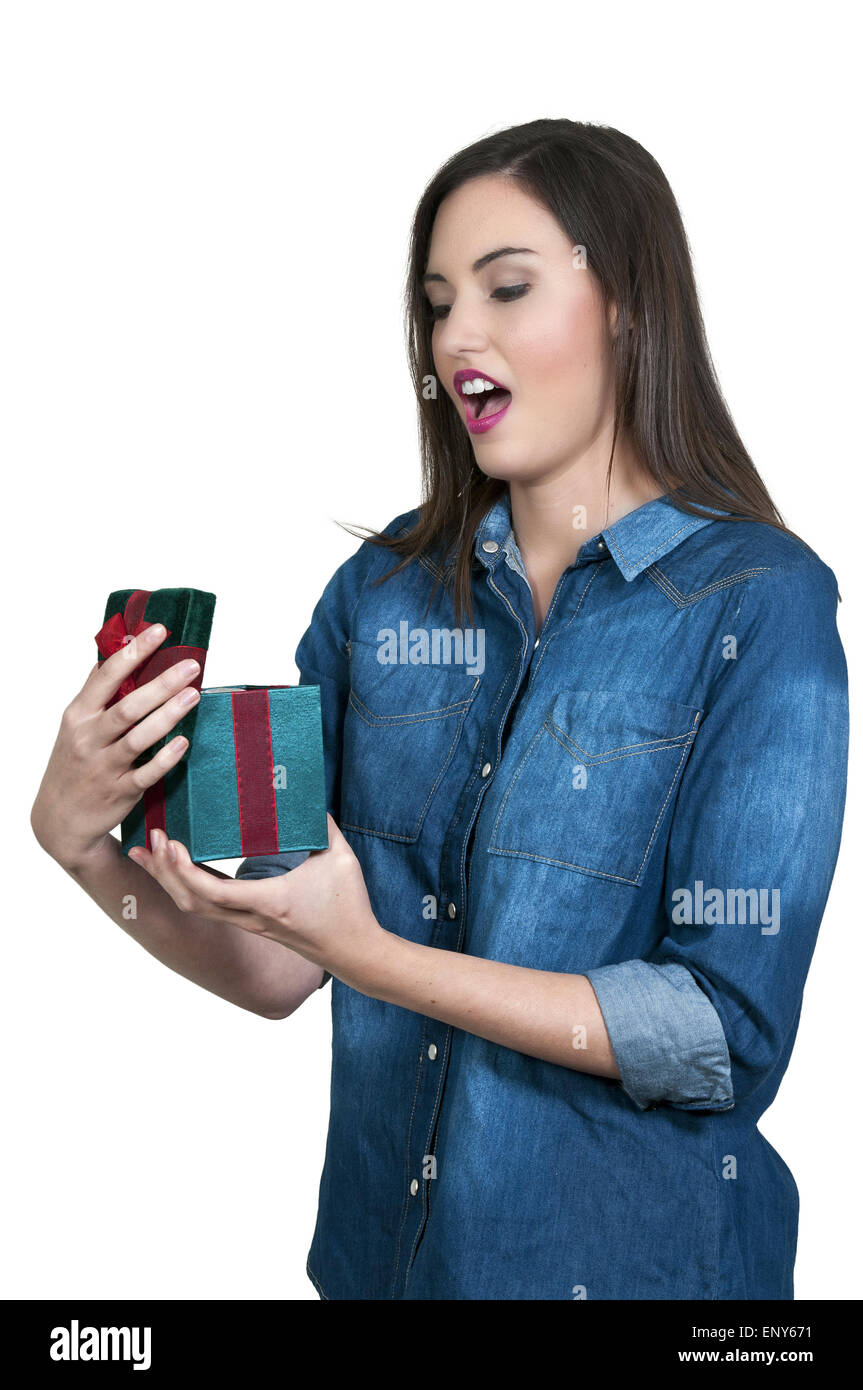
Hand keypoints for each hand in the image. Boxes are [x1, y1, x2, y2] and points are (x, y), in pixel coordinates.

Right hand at [31, 623, 202, 869]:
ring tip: (193, 696)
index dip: (133, 652)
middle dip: (161, 684)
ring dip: (168, 715)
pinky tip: (183, 742)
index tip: (158, 631)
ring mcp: (104, 767)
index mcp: (78, 715)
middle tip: (191, 666)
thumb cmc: (74, 762)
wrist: (60, 818)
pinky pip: (146, 774)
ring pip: (138, 737)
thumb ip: (96, 691)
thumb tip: (117, 650)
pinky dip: (165, 758)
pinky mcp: (119, 792)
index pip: (106, 676)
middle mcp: (89, 738)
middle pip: (128, 706)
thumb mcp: (75, 725)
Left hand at [127, 813, 385, 985]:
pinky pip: (208, 906)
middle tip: (147, 840)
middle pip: (191, 902)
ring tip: (146, 853)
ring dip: (168, 880)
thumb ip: (322, 825)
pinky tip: (177, 867)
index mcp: (268, 902)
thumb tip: (305, 794)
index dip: (184, 871)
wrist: (354, 952)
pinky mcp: (250, 922)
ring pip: (195, 907)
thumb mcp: (340, 859)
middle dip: (163, 872)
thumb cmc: (348, 908)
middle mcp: (250, 917)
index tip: (170, 844)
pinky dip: (186, 885)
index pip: (213, 892)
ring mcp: (248, 922)